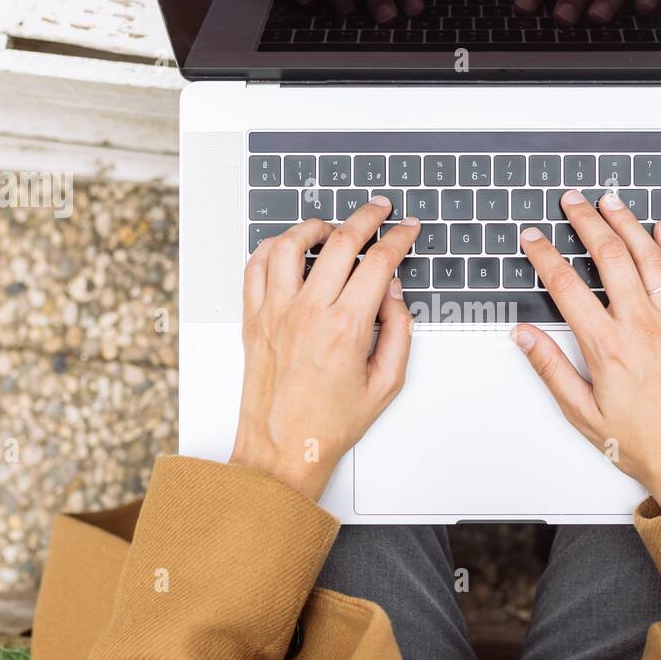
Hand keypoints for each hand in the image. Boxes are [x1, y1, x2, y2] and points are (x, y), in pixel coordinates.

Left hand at [229, 198, 419, 499]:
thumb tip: (394, 295)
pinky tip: (289, 248)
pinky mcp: (253, 318)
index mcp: (346, 328)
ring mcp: (275, 312)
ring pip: (292, 243)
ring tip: (332, 227)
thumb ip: (399, 332)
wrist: (283, 449)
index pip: (379, 262)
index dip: (399, 238)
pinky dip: (272, 247)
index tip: (407, 229)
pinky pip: (256, 265)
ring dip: (316, 226)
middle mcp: (308, 313)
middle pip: (341, 241)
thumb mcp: (386, 384)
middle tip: (379, 210)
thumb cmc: (330, 424)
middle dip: (367, 217)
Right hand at [511, 190, 660, 512]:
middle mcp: (642, 327)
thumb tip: (525, 336)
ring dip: (627, 223)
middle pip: (610, 256)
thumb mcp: (582, 414)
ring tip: (610, 201)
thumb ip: (551, 369)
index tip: (532, 238)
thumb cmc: (643, 443)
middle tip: (571, 201)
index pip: (566, 286)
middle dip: (586, 221)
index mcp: (607, 348)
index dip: (544, 255)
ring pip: (649, 256)